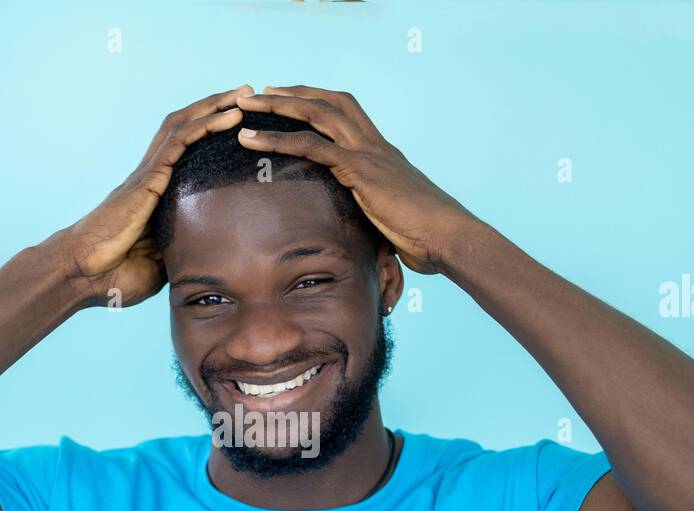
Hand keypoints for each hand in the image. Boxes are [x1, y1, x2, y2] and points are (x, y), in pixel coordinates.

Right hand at [51, 86, 250, 307]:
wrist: (83, 274)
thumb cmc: (115, 274)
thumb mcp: (161, 264)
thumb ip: (183, 251)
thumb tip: (211, 259)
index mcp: (154, 194)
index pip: (185, 151)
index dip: (210, 133)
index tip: (238, 123)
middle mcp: (151, 176)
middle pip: (185, 128)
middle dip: (216, 108)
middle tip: (247, 95)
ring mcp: (148, 175)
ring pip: (184, 126)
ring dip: (215, 107)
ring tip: (244, 94)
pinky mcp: (147, 180)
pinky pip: (179, 143)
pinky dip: (206, 126)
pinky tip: (229, 118)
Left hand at [234, 85, 474, 274]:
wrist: (448, 236)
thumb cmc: (427, 235)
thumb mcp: (395, 217)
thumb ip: (376, 211)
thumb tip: (367, 227)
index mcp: (381, 153)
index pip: (345, 111)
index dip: (315, 100)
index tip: (289, 98)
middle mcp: (374, 145)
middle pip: (328, 102)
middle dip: (292, 93)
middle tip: (259, 90)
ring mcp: (367, 153)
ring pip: (316, 114)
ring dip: (277, 105)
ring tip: (245, 101)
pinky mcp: (360, 170)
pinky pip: (311, 147)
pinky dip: (277, 139)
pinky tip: (251, 139)